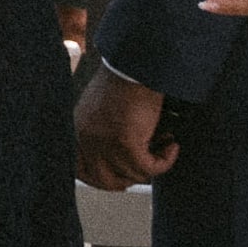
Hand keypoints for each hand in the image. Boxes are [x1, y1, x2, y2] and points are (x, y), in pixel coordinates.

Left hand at [72, 63, 177, 190]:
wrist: (137, 66)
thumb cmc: (125, 82)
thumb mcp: (103, 111)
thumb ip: (103, 134)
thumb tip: (121, 159)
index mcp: (77, 132)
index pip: (81, 171)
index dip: (104, 178)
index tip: (123, 174)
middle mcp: (85, 140)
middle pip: (105, 180)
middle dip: (130, 178)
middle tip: (147, 165)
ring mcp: (103, 144)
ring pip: (131, 175)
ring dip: (153, 165)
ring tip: (164, 145)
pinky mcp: (125, 144)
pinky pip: (149, 168)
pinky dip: (165, 161)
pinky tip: (171, 145)